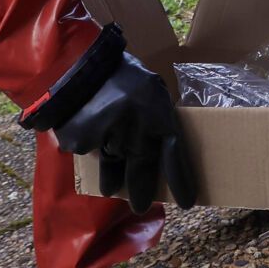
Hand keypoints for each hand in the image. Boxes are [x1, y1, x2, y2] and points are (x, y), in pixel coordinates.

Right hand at [20, 28, 194, 211]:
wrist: (80, 60)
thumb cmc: (122, 75)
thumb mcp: (150, 91)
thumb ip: (157, 120)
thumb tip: (162, 150)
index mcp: (158, 114)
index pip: (174, 154)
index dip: (181, 179)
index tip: (187, 203)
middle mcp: (136, 129)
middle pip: (143, 167)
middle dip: (142, 189)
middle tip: (141, 206)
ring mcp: (109, 137)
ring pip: (113, 163)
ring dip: (113, 177)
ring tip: (110, 190)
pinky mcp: (83, 142)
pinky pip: (90, 151)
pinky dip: (89, 144)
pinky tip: (84, 128)